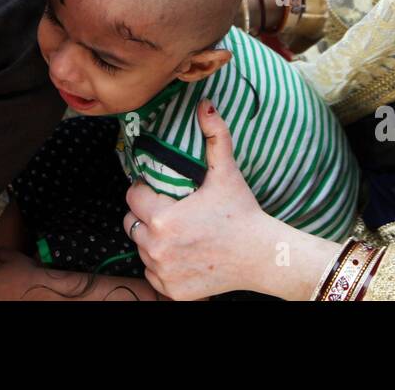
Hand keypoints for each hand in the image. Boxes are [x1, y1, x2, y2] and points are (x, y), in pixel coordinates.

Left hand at [122, 100, 273, 300]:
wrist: (262, 257)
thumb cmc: (242, 213)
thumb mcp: (226, 172)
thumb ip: (214, 136)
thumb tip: (205, 103)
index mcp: (163, 219)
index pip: (132, 198)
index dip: (145, 190)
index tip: (161, 189)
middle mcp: (157, 248)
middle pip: (131, 223)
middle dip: (146, 214)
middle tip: (171, 210)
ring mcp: (163, 272)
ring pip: (140, 248)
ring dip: (152, 239)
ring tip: (179, 230)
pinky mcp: (171, 291)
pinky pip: (152, 273)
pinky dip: (162, 264)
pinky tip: (183, 252)